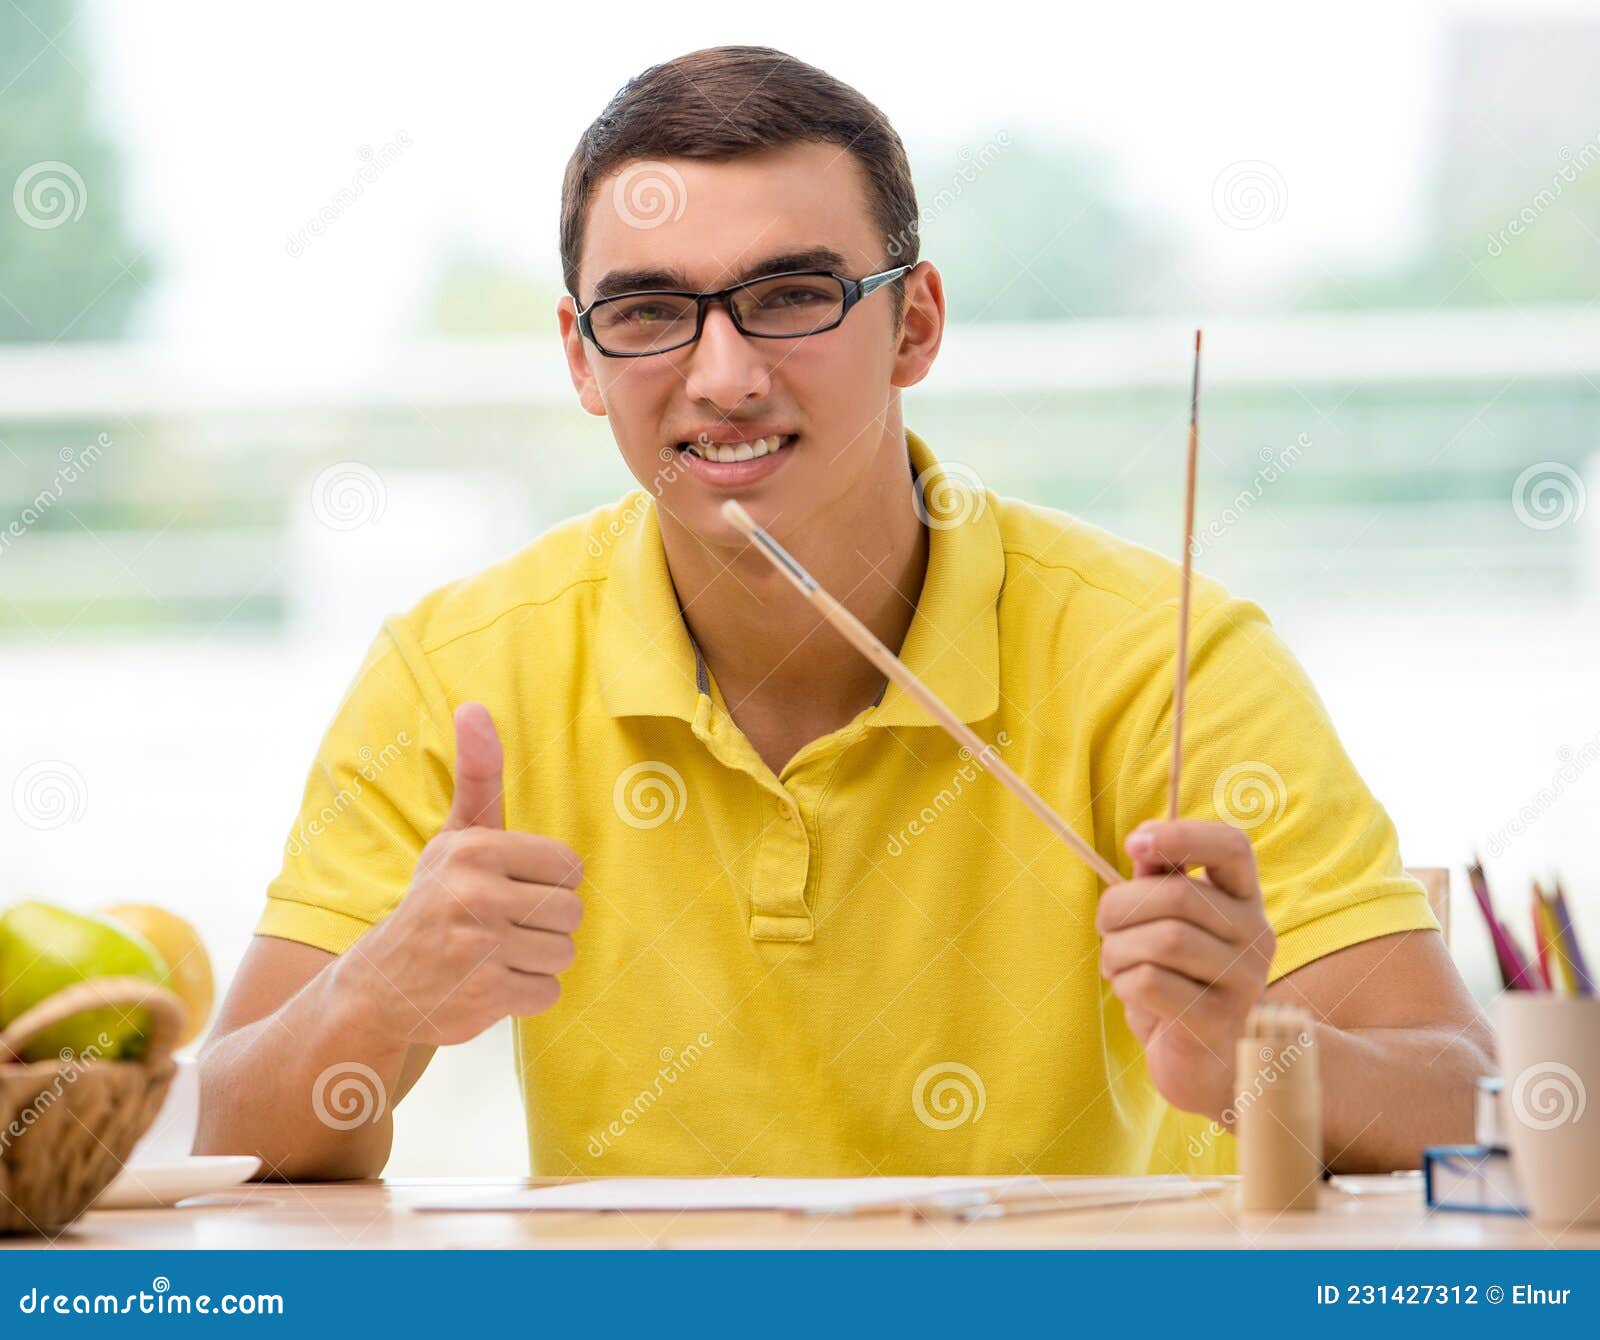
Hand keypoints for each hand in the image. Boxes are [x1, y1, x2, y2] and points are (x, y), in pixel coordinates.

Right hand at [333, 702, 584, 1045]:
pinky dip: (525, 995)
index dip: (548, 883)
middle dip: (545, 925)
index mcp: (476, 850)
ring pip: (564, 953)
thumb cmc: (435, 899)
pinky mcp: (483, 996)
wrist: (378, 986)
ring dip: (536, 960)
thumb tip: (475, 706)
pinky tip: (489, 984)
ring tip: (495, 955)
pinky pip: (547, 993)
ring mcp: (479, 948)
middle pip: (571, 912)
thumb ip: (478, 775)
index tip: (512, 889)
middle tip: (501, 927)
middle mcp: (476, 895)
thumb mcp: (455, 836)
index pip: (569, 868)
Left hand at [1096, 819, 1275, 1121]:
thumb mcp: (1171, 925)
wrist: (1209, 1064)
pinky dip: (1124, 983)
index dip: (1182, 835)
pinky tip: (1130, 993)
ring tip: (1116, 963)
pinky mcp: (1217, 1023)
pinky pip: (1152, 983)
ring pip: (1164, 940)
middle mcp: (1255, 936)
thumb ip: (1159, 883)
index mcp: (1244, 901)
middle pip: (1178, 896)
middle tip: (1105, 927)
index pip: (1233, 846)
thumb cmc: (1181, 982)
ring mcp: (1243, 982)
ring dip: (1118, 949)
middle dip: (1121, 907)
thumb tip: (1142, 844)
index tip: (1134, 843)